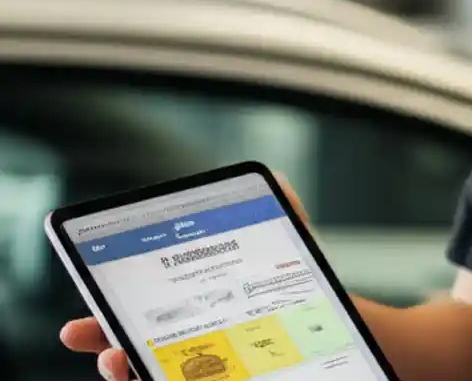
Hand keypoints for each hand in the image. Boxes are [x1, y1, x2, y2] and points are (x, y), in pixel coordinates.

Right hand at [58, 170, 311, 379]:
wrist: (327, 326)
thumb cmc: (287, 287)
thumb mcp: (282, 250)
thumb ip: (278, 215)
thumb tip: (280, 181)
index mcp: (178, 312)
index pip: (126, 322)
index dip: (95, 328)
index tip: (74, 330)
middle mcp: (182, 348)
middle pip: (131, 359)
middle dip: (111, 359)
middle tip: (111, 353)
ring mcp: (201, 368)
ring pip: (157, 379)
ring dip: (138, 380)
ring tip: (138, 369)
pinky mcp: (227, 377)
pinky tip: (195, 380)